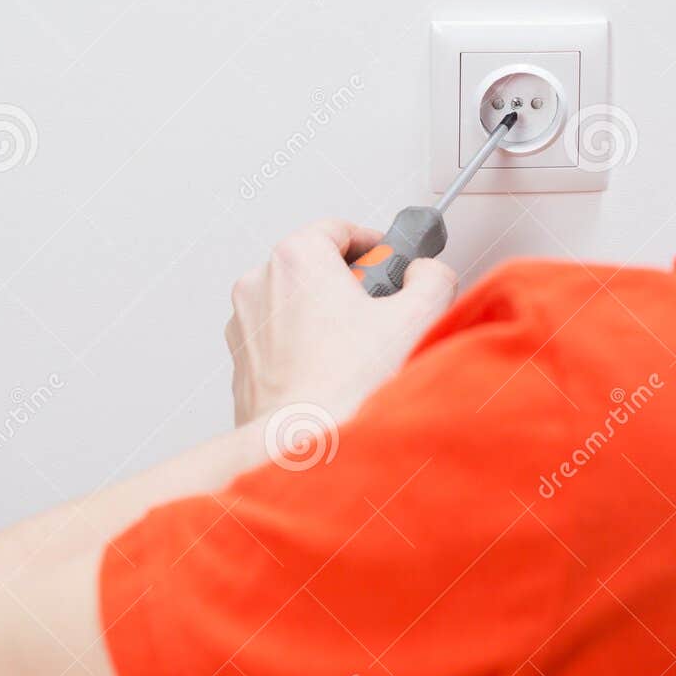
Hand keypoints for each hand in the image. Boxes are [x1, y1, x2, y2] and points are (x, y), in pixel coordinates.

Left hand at [226, 220, 458, 426]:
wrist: (302, 447)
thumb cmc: (347, 389)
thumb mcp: (419, 316)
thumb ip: (432, 277)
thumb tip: (425, 274)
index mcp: (297, 258)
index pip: (338, 228)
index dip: (373, 245)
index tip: (390, 264)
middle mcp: (261, 283)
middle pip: (315, 265)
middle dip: (350, 285)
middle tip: (381, 315)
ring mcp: (246, 323)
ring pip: (296, 303)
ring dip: (326, 318)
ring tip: (358, 353)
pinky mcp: (242, 360)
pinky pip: (280, 338)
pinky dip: (305, 348)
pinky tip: (334, 375)